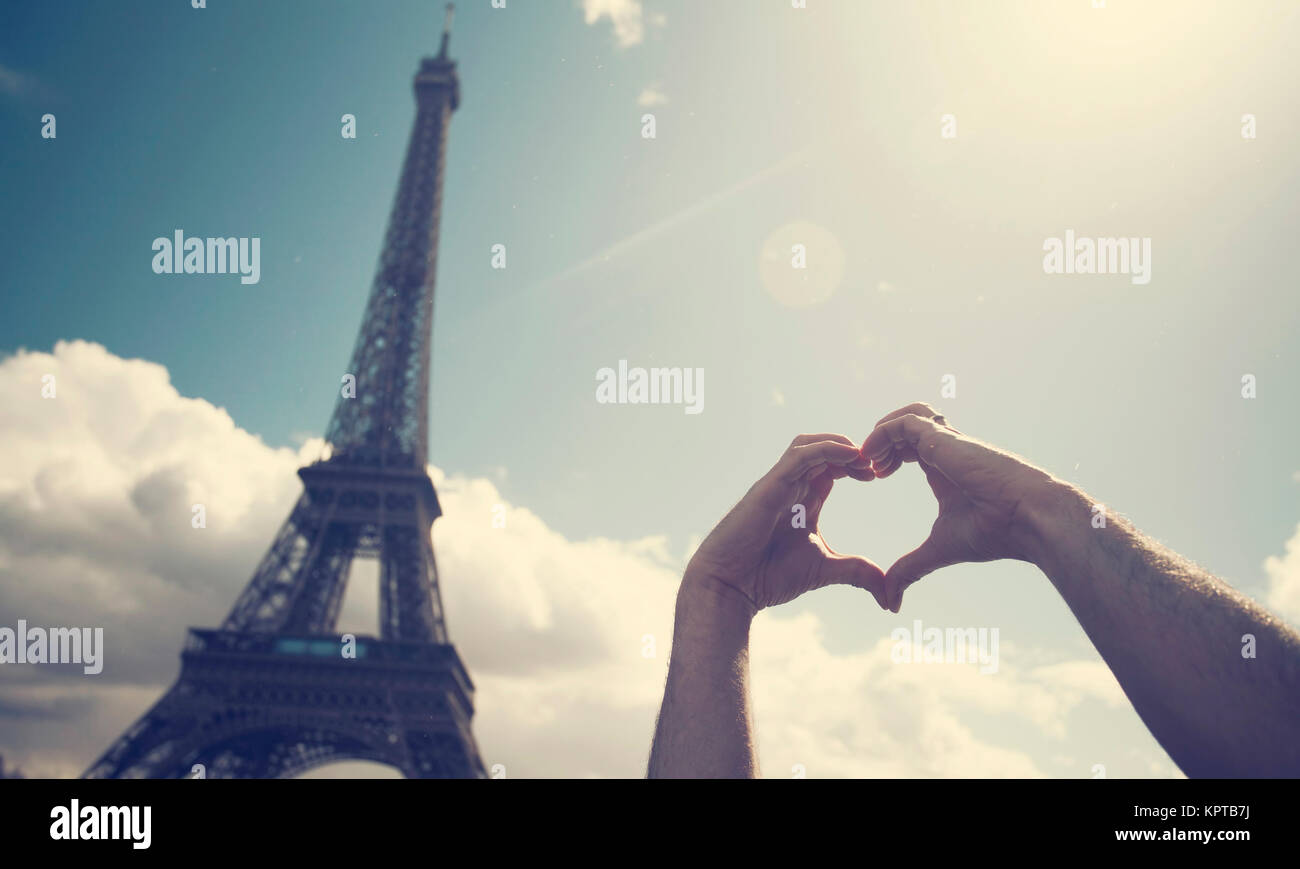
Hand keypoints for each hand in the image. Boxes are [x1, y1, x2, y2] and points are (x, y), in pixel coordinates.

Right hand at [684, 434, 888, 612]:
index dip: (856, 464)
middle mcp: (791, 487)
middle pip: (823, 449)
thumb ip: (856, 573)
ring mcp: (779, 484)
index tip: (879, 475)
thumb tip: (890, 596)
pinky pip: (799, 455)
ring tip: (863, 457)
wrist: (732, 587)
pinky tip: (850, 456)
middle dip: (852, 452)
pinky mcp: (770, 486)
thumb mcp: (825, 570)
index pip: (832, 467)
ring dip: (839, 444)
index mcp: (804, 500)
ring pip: (809, 444)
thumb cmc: (768, 577)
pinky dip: (826, 449)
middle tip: (876, 464)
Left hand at [862, 403, 1060, 611]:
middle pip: (905, 426)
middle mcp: (945, 448)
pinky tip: (875, 460)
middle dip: (877, 442)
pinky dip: (883, 434)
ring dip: (881, 433)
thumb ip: (910, 569)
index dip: (884, 456)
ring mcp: (946, 440)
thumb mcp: (938, 550)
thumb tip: (890, 602)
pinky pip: (905, 423)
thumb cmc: (995, 532)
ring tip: (869, 460)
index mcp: (943, 467)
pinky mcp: (944, 438)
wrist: (1028, 519)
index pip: (908, 446)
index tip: (871, 477)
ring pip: (906, 415)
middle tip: (864, 468)